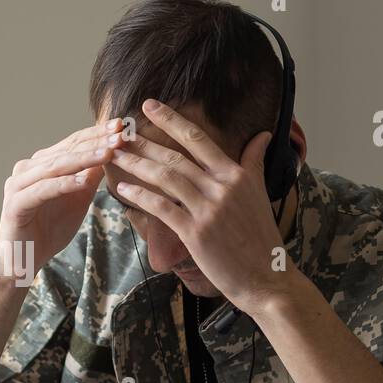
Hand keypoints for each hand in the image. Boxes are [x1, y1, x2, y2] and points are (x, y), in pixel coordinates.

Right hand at [0, 120, 122, 280]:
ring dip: (84, 158)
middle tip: (120, 134)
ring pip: (56, 166)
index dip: (97, 134)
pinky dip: (63, 184)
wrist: (22, 261)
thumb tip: (111, 152)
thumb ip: (89, 177)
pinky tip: (82, 181)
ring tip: (108, 153)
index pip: (73, 143)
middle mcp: (27, 169)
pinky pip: (43, 190)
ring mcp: (18, 185)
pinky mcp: (15, 204)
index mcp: (41, 165)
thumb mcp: (78, 200)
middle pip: (66, 150)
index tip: (123, 126)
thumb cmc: (49, 230)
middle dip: (95, 142)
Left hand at [110, 99, 294, 314]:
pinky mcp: (195, 233)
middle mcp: (221, 187)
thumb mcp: (261, 192)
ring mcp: (208, 210)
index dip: (172, 120)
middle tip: (120, 130)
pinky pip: (162, 208)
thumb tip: (263, 134)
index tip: (150, 105)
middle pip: (175, 156)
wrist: (266, 276)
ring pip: (165, 178)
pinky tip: (122, 189)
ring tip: (116, 155)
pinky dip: (140, 197)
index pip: (198, 139)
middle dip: (144, 141)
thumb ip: (254, 162)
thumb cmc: (261, 237)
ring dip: (137, 164)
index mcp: (236, 174)